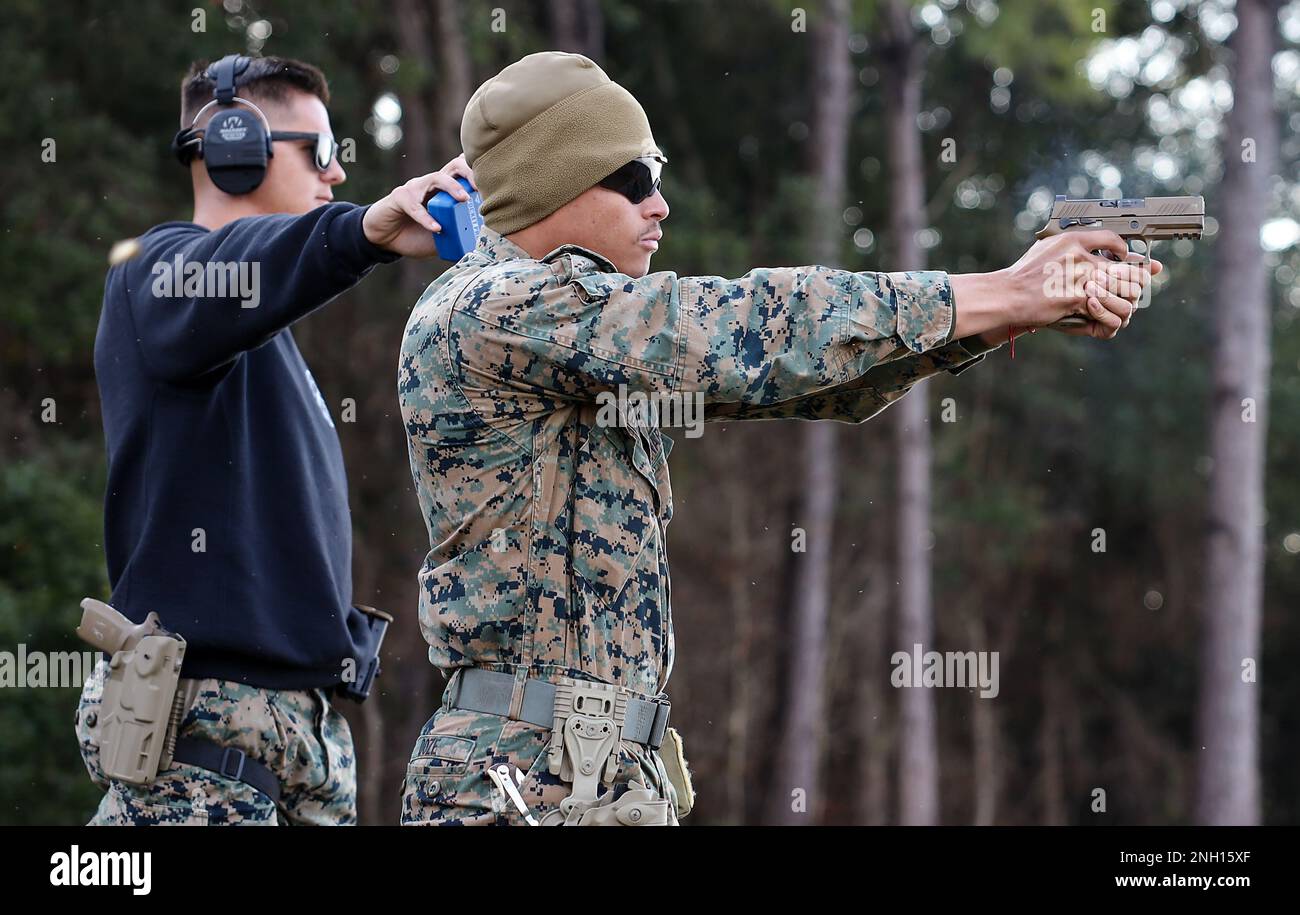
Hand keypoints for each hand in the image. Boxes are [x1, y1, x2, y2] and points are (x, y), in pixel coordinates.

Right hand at [362, 153, 475, 256]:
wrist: (383, 239)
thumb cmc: (414, 235)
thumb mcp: (441, 239)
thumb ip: (457, 238)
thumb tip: (481, 249)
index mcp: (445, 192)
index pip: (463, 174)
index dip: (478, 174)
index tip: (495, 184)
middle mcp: (431, 185)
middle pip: (453, 167)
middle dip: (469, 173)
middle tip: (481, 188)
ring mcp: (415, 188)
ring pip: (436, 178)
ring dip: (452, 187)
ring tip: (464, 199)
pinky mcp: (399, 198)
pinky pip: (414, 205)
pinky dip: (426, 218)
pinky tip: (436, 229)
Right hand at [1000, 230, 1162, 338]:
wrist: (1007, 294)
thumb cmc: (1023, 274)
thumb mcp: (1046, 247)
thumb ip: (1070, 246)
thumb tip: (1091, 247)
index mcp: (1073, 239)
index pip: (1114, 240)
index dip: (1126, 251)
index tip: (1128, 257)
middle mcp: (1082, 256)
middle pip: (1128, 267)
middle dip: (1136, 278)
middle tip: (1136, 284)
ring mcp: (1082, 277)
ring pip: (1125, 289)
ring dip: (1126, 298)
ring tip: (1122, 302)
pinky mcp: (1079, 299)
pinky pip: (1107, 309)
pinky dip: (1107, 317)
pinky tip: (1103, 317)